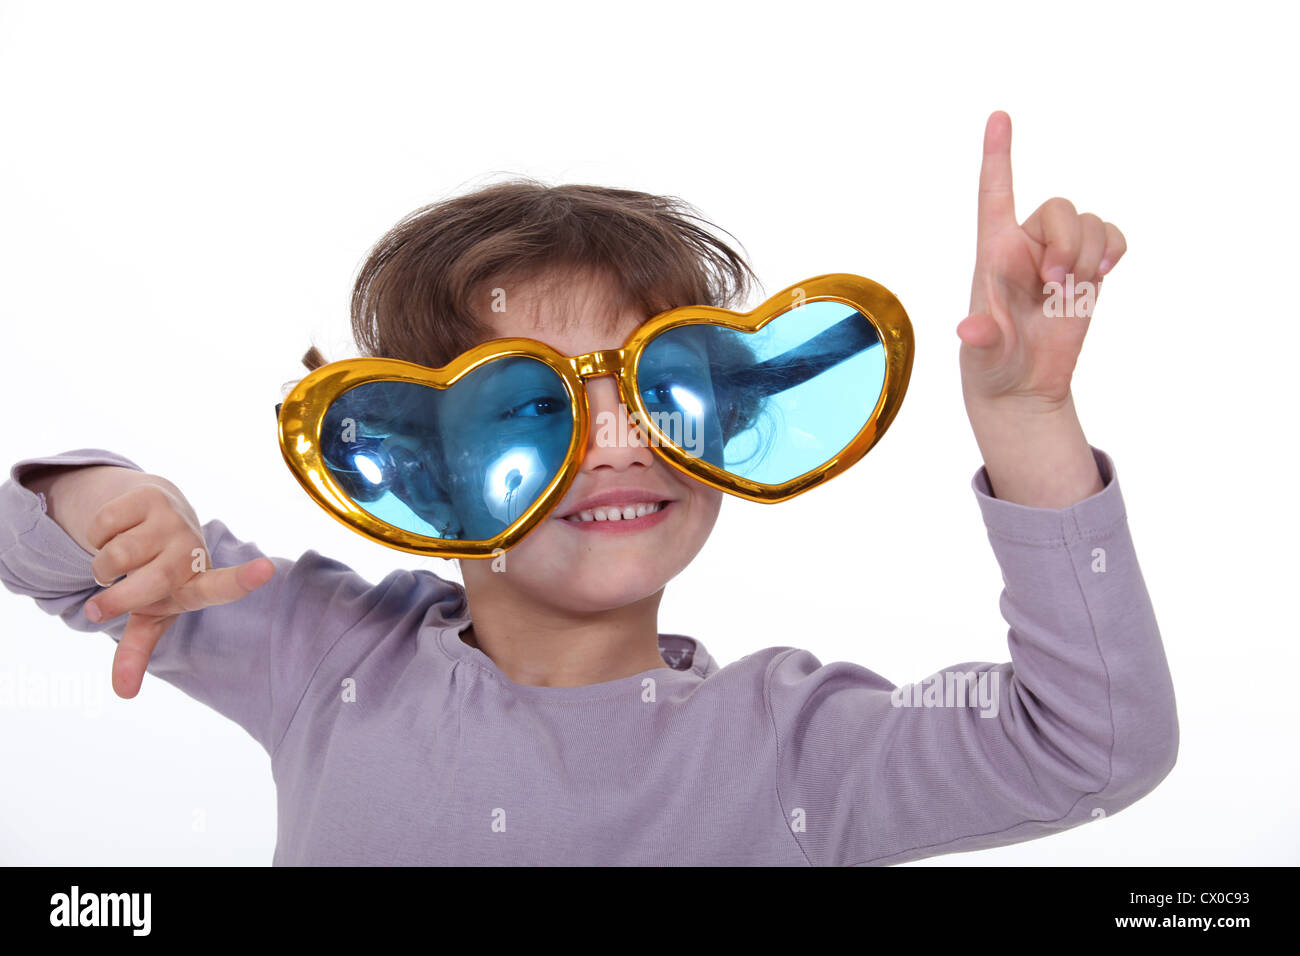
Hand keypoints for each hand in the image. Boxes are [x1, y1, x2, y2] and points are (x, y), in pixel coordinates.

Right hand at [83, 482, 274, 698]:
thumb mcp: (149, 614)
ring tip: (119, 563)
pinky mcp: (152, 496)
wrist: (151, 515)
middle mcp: (193, 551)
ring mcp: (175, 521)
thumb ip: (138, 652)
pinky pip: (102, 525)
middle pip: (143, 586)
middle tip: (104, 603)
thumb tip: (123, 692)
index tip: (266, 569)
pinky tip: (116, 532)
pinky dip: (95, 536)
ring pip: (115, 556)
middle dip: (114, 599)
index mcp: (198, 585)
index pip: (223, 587)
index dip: (243, 580)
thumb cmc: (156, 575)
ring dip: (102, 567)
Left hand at [957, 111, 1127, 411]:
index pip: (994, 193)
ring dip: (1089, 251)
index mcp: (994, 254)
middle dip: (1067, 243)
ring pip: (1086, 221)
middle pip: (1058, 208)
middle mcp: (1025, 247)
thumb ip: (980, 339)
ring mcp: (1058, 256)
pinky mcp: (1087, 269)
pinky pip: (1110, 235)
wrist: (1022, 386)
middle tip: (1055, 285)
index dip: (998, 154)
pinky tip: (1104, 273)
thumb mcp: (983, 356)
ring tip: (1072, 291)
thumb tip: (969, 330)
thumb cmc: (992, 367)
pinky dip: (1114, 247)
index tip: (998, 115)